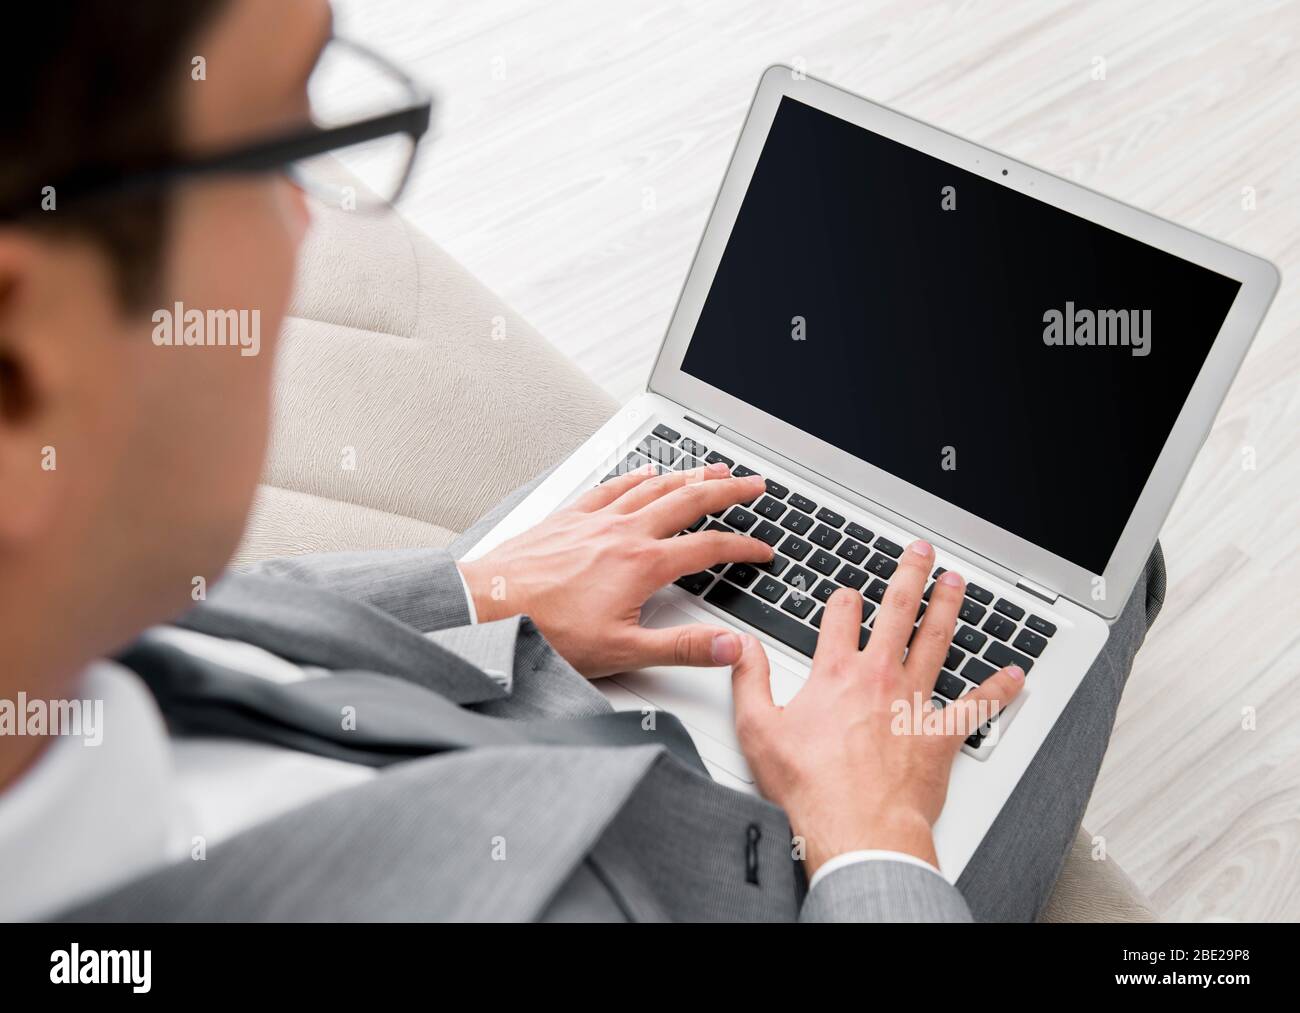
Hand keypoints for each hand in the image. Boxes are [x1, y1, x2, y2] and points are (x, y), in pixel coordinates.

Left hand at [457, 461, 773, 676]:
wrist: (487, 608)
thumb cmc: (545, 631)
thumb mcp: (623, 652)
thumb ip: (682, 647)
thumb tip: (730, 647)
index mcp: (642, 565)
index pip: (709, 548)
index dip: (743, 548)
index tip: (763, 550)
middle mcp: (623, 533)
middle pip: (688, 500)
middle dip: (727, 490)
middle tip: (754, 484)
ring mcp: (595, 521)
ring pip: (653, 486)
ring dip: (688, 475)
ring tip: (712, 468)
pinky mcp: (569, 518)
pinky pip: (611, 487)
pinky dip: (635, 476)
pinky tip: (644, 472)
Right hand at [730, 539, 1025, 876]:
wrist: (855, 829)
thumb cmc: (810, 788)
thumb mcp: (757, 729)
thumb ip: (749, 680)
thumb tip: (742, 647)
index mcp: (835, 674)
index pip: (841, 615)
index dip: (843, 599)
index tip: (848, 594)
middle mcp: (879, 677)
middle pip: (898, 611)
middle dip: (910, 575)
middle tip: (921, 553)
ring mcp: (914, 702)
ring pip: (937, 640)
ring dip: (949, 607)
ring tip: (957, 583)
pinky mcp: (941, 734)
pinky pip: (978, 705)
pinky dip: (999, 688)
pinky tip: (1014, 673)